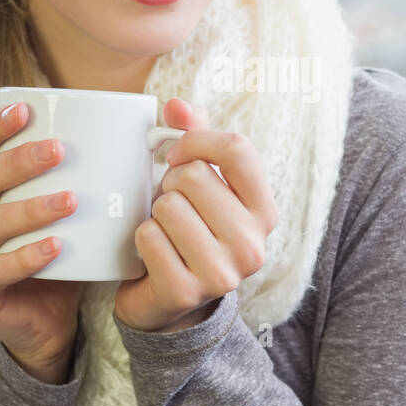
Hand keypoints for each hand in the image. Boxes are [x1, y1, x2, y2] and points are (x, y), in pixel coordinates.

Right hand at [0, 101, 84, 381]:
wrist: (49, 319)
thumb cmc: (62, 250)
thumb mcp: (68, 207)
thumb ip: (87, 172)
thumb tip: (145, 130)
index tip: (27, 110)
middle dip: (18, 161)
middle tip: (60, 151)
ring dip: (29, 208)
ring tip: (71, 200)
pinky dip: (26, 257)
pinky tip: (56, 246)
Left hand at [113, 97, 279, 333]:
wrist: (170, 299)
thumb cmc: (188, 228)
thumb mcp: (201, 183)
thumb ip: (194, 137)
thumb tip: (177, 105)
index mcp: (264, 211)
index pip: (237, 149)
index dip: (197, 141)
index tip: (177, 154)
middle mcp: (253, 244)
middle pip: (194, 176)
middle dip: (169, 183)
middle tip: (172, 204)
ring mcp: (222, 273)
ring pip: (168, 206)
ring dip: (155, 213)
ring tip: (165, 229)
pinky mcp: (186, 291)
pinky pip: (148, 237)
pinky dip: (141, 239)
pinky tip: (153, 254)